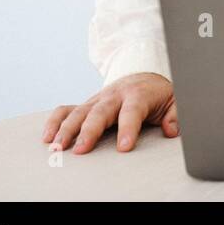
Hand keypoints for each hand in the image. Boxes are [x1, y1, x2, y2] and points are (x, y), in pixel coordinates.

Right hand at [42, 72, 177, 154]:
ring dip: (66, 129)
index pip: (132, 112)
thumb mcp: (175, 100)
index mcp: (138, 94)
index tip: (124, 147)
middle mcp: (115, 95)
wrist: (144, 75)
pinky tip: (48, 136)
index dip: (128, 129)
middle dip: (89, 131)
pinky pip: (67, 109)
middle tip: (81, 149)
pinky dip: (55, 121)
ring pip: (79, 112)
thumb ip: (175, 115)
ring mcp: (99, 99)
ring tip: (57, 147)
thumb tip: (171, 129)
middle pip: (100, 112)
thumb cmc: (158, 93)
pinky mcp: (88, 104)